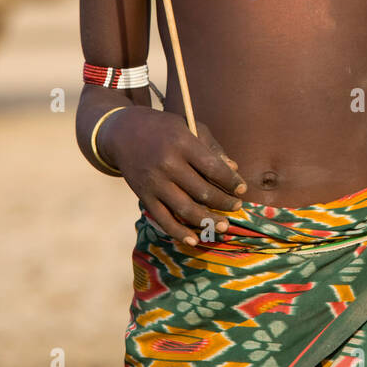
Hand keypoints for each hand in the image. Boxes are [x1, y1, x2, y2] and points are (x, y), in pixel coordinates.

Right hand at [100, 106, 246, 245]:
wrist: (124, 132)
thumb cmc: (164, 129)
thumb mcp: (189, 126)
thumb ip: (212, 147)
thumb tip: (233, 170)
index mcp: (182, 143)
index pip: (213, 167)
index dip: (231, 182)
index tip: (242, 189)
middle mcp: (168, 164)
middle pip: (202, 191)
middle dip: (223, 203)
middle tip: (236, 207)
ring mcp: (155, 182)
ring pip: (185, 209)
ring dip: (207, 221)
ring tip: (223, 226)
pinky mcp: (144, 196)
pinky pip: (163, 219)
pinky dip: (179, 233)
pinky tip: (194, 240)